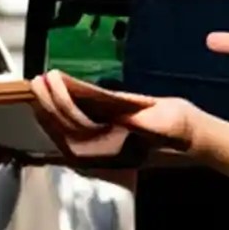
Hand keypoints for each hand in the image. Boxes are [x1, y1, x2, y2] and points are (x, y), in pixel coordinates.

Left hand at [31, 70, 198, 155]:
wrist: (190, 140)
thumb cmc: (177, 130)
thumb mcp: (159, 122)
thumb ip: (135, 120)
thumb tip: (114, 113)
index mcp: (111, 147)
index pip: (76, 124)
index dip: (61, 101)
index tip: (52, 79)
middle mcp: (101, 150)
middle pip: (65, 126)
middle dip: (48, 102)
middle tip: (38, 79)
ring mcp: (100, 146)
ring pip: (65, 128)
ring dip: (50, 107)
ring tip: (40, 85)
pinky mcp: (104, 138)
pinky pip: (75, 127)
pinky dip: (62, 113)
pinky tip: (54, 101)